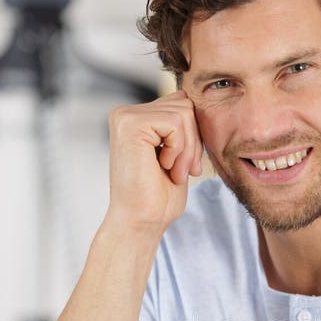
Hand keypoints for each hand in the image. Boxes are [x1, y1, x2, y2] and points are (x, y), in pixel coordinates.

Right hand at [106, 89, 203, 233]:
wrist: (141, 222)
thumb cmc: (159, 196)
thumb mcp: (176, 153)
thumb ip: (180, 125)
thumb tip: (195, 98)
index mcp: (135, 118)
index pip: (182, 103)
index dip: (194, 135)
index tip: (187, 166)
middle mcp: (126, 113)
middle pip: (185, 103)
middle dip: (193, 141)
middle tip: (182, 171)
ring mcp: (125, 116)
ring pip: (184, 111)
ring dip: (188, 148)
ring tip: (173, 171)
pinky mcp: (130, 124)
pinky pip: (175, 122)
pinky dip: (179, 149)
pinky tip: (164, 167)